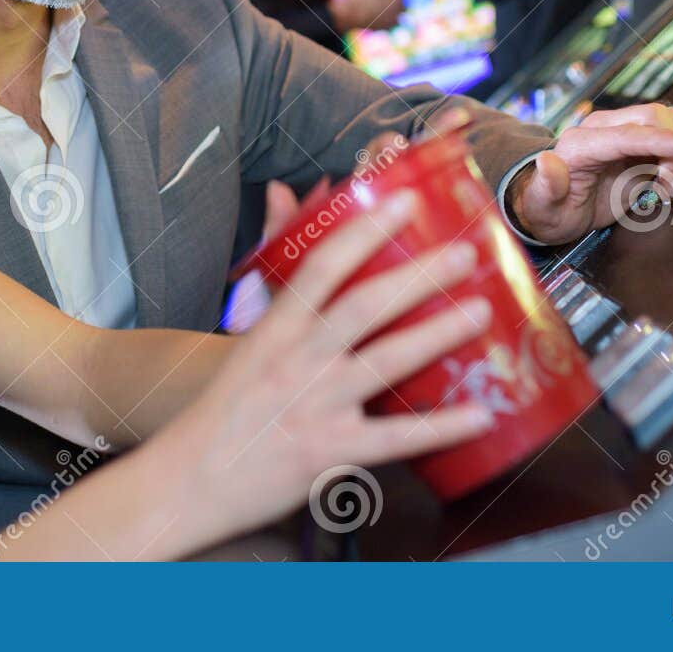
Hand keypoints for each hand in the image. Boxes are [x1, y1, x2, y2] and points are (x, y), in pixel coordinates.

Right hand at [163, 189, 493, 546]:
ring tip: (480, 312)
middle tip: (463, 255)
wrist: (191, 479)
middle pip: (362, 307)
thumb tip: (281, 193)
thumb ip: (275, 265)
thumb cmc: (225, 406)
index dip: (364, 230)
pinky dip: (441, 427)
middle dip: (417, 278)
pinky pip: (395, 438)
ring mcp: (314, 406)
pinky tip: (481, 414)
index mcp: (275, 328)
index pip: (321, 266)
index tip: (405, 202)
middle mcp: (295, 361)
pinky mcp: (330, 452)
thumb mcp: (246, 332)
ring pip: (384, 362)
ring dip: (437, 335)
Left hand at [505, 103, 672, 243]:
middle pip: (653, 117)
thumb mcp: (541, 205)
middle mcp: (602, 130)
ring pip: (667, 125)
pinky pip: (669, 142)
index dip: (659, 139)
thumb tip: (546, 160)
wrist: (553, 209)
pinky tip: (661, 185)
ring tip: (663, 187)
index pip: (627, 135)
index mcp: (580, 143)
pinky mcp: (636, 147)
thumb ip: (547, 185)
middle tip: (666, 186)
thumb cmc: (547, 208)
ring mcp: (621, 135)